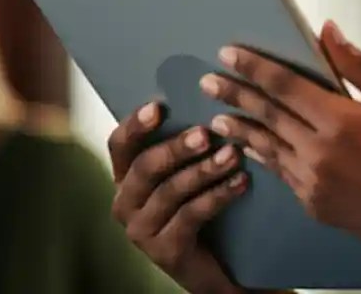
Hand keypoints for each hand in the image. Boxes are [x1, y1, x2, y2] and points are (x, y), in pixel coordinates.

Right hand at [107, 103, 248, 293]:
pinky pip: (191, 215)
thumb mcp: (189, 171)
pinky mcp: (165, 251)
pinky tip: (241, 182)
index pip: (119, 145)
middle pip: (144, 168)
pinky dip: (218, 195)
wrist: (216, 265)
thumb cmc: (201, 205)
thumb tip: (209, 95)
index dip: (135, 126)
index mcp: (126, 178)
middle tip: (206, 133)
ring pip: (170, 191)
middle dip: (175, 148)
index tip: (158, 106)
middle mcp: (125, 203)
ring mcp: (141, 230)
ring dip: (204, 170)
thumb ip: (188, 143)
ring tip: (233, 155)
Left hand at [200, 20, 360, 258]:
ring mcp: (316, 185)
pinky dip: (266, 158)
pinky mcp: (318, 207)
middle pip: (267, 116)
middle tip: (209, 82)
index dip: (253, 67)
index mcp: (341, 122)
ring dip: (241, 131)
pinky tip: (254, 150)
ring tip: (219, 118)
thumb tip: (327, 33)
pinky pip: (284, 175)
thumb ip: (357, 66)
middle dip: (235, 96)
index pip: (283, 86)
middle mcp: (321, 155)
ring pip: (267, 150)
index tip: (229, 53)